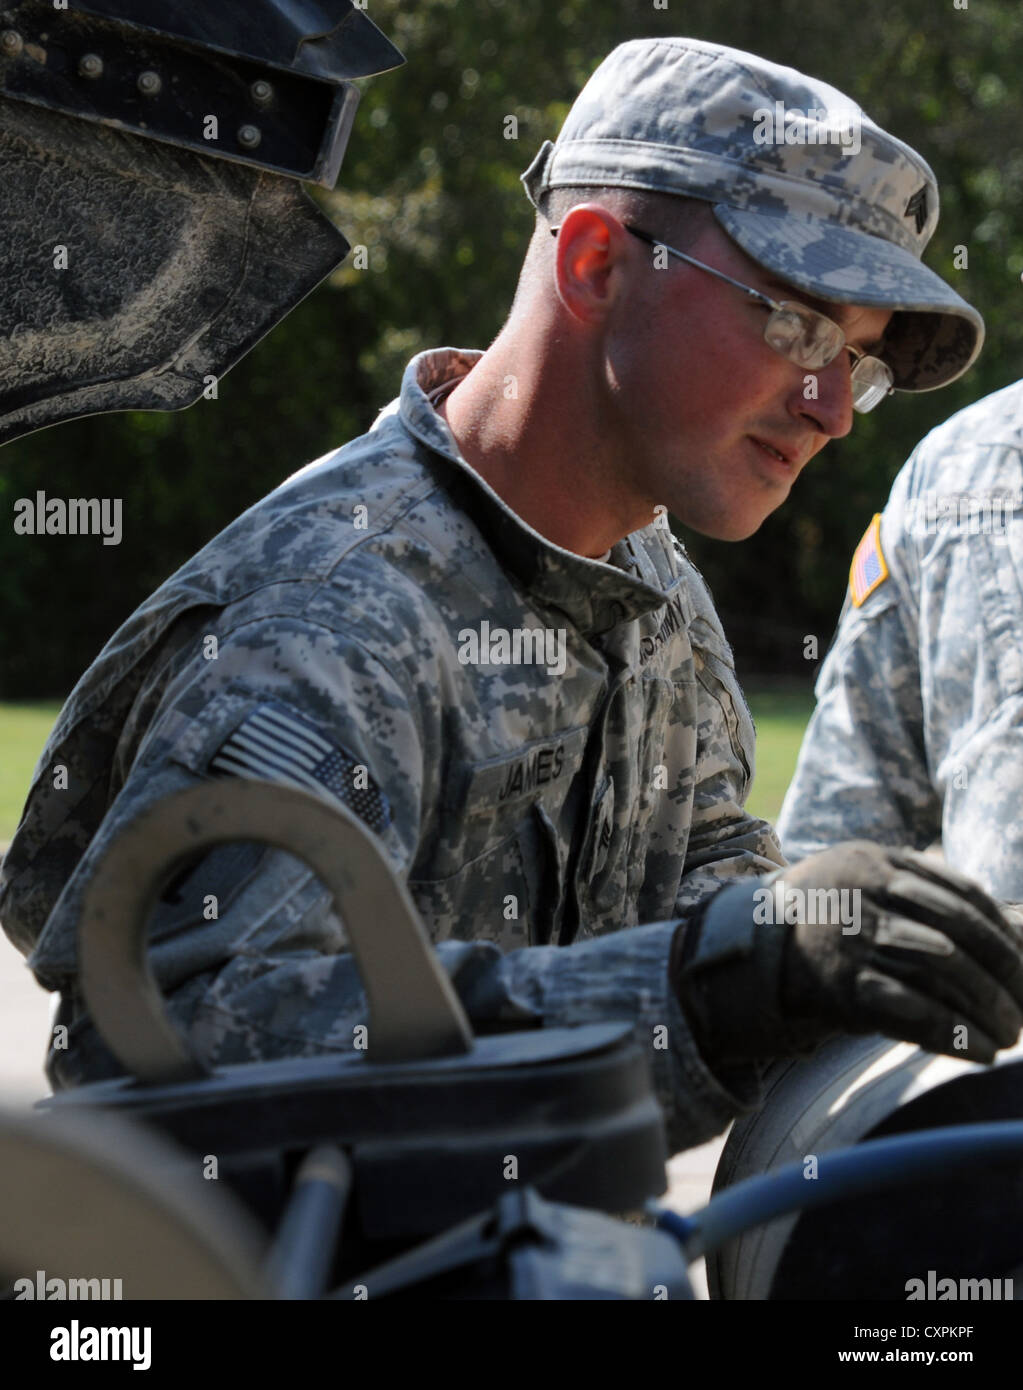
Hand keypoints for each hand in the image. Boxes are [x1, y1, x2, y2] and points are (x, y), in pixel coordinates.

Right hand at [669, 841, 1022, 1067]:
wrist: (746, 951)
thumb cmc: (821, 920)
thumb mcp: (859, 882)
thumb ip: (916, 891)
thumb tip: (1007, 928)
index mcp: (875, 861)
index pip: (958, 891)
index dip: (1001, 930)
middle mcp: (863, 893)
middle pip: (956, 931)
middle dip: (1003, 974)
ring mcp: (849, 938)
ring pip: (939, 969)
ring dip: (985, 1008)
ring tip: (1010, 1034)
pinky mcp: (838, 985)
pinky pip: (911, 1011)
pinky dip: (953, 1034)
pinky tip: (978, 1052)